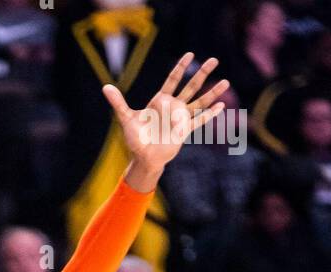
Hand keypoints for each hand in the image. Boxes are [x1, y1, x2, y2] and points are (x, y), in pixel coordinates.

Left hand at [103, 53, 227, 180]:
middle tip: (214, 59)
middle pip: (190, 86)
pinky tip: (221, 106)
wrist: (143, 158)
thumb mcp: (126, 119)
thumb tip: (105, 87)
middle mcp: (173, 107)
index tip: (190, 54)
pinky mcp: (184, 131)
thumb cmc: (135, 139)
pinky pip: (199, 121)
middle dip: (202, 73)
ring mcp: (180, 119)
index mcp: (160, 101)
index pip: (173, 80)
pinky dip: (209, 114)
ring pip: (199, 102)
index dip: (181, 67)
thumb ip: (118, 102)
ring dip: (212, 92)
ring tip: (225, 81)